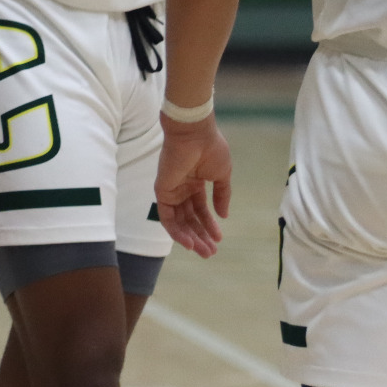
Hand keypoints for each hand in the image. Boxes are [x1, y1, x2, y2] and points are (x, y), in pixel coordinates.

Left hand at [155, 113, 231, 257]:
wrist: (194, 133)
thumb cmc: (210, 148)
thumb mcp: (222, 175)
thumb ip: (222, 196)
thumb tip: (224, 216)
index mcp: (195, 183)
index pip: (200, 210)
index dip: (209, 225)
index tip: (219, 239)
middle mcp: (181, 188)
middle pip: (189, 218)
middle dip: (200, 236)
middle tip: (211, 253)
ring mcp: (170, 190)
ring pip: (178, 221)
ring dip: (190, 238)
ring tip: (203, 252)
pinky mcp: (161, 191)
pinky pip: (167, 216)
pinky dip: (176, 231)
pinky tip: (189, 243)